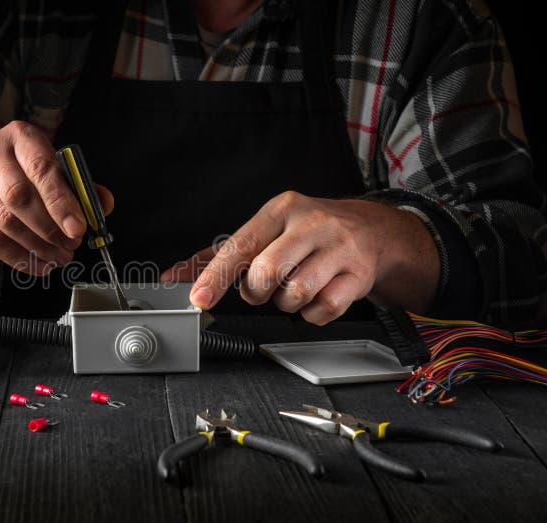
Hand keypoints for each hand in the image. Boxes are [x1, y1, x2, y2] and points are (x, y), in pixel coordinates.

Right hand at [0, 120, 112, 274]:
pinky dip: (18, 257)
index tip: (77, 227)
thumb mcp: (50, 175)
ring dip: (38, 246)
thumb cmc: (18, 177)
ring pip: (6, 220)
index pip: (41, 167)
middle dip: (50, 227)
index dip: (61, 201)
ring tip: (58, 256)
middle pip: (19, 195)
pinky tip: (37, 263)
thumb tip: (103, 203)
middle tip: (70, 246)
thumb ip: (78, 188)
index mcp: (20, 136)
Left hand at [164, 191, 438, 324]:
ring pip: (296, 294)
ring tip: (291, 289)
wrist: (371, 230)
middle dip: (256, 291)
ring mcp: (339, 249)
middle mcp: (311, 224)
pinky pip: (323, 309)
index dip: (217, 275)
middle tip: (262, 289)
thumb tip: (175, 276)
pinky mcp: (359, 275)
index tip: (199, 298)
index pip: (241, 245)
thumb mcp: (264, 231)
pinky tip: (315, 296)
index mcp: (281, 210)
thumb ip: (217, 256)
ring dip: (285, 303)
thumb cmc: (307, 232)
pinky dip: (311, 313)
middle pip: (267, 272)